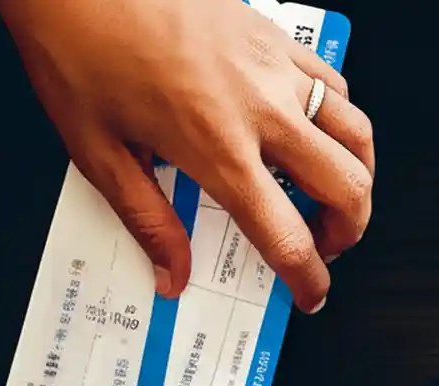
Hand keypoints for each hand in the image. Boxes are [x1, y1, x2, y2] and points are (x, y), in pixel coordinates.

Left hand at [0, 0, 373, 308]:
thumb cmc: (80, 50)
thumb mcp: (98, 152)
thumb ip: (146, 220)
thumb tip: (173, 273)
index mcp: (217, 149)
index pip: (286, 234)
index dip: (309, 277)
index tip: (311, 293)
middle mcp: (260, 110)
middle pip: (347, 186)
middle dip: (349, 231)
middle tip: (324, 244)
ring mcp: (276, 70)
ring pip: (357, 135)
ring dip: (357, 177)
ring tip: (332, 193)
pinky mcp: (276, 39)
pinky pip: (335, 87)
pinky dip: (339, 121)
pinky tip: (313, 132)